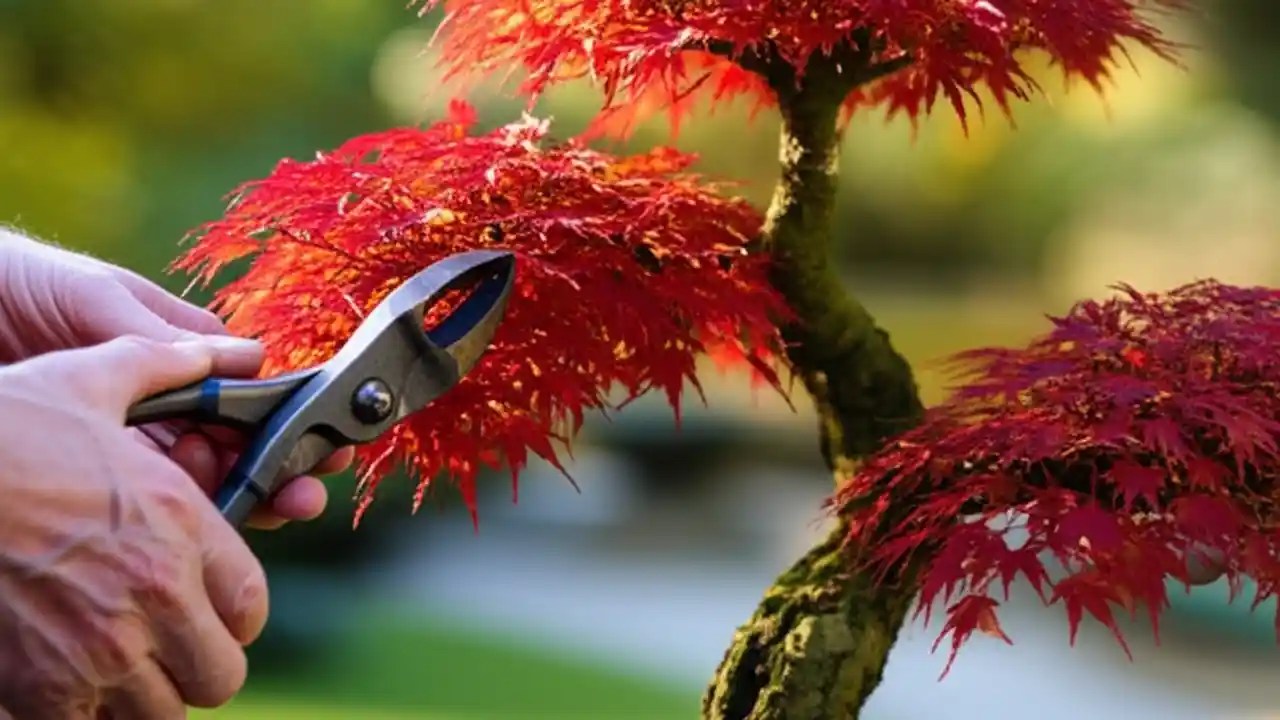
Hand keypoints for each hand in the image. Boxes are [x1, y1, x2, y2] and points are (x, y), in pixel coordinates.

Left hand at [0, 229, 352, 527]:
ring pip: (205, 481)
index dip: (293, 418)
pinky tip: (206, 517)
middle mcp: (164, 404)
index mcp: (178, 353)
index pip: (251, 390)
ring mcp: (133, 444)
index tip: (324, 437)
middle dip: (283, 468)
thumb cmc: (19, 283)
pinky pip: (154, 504)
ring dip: (247, 496)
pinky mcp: (97, 479)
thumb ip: (164, 336)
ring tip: (276, 503)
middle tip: (308, 490)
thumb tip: (252, 358)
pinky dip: (189, 515)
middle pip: (239, 445)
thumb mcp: (96, 298)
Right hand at [0, 337, 271, 717]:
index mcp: (183, 525)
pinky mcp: (40, 692)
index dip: (232, 612)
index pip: (249, 606)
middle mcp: (154, 594)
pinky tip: (60, 681)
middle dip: (195, 663)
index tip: (208, 607)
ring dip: (143, 695)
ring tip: (113, 665)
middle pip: (217, 675)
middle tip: (164, 644)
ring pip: (160, 713)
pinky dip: (83, 715)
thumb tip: (224, 352)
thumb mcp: (88, 377)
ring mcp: (98, 651)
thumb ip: (166, 365)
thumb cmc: (3, 425)